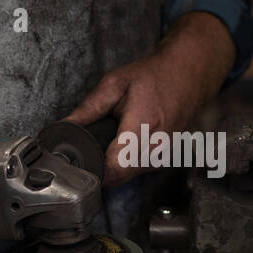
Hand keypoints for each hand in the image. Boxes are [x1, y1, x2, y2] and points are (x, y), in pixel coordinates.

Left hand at [64, 12, 235, 184]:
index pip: (113, 168)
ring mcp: (163, 157)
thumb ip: (88, 109)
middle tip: (80, 155)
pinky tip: (120, 145)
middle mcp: (156, 147)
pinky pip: (137, 171)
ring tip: (102, 145)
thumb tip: (63, 127)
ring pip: (127, 177)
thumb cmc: (154, 75)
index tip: (74, 165)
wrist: (189, 74)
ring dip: (110, 168)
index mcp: (143, 126)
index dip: (91, 171)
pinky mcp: (164, 160)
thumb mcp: (115, 83)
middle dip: (96, 170)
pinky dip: (124, 164)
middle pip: (118, 178)